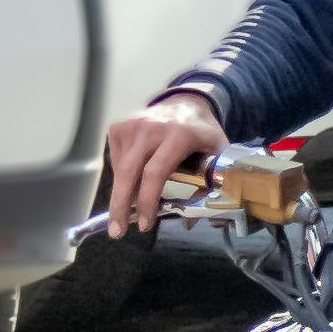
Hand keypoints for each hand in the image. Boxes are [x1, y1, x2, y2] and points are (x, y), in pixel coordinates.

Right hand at [104, 95, 223, 236]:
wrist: (188, 100)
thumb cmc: (202, 133)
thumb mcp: (216, 155)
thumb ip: (209, 185)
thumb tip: (190, 223)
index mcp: (179, 136)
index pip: (155, 172)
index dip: (148, 200)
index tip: (145, 223)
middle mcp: (151, 129)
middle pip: (128, 172)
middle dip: (121, 205)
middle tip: (118, 231)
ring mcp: (132, 126)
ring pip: (120, 170)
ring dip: (123, 194)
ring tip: (130, 210)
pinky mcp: (119, 126)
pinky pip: (116, 161)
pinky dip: (122, 177)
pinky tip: (134, 180)